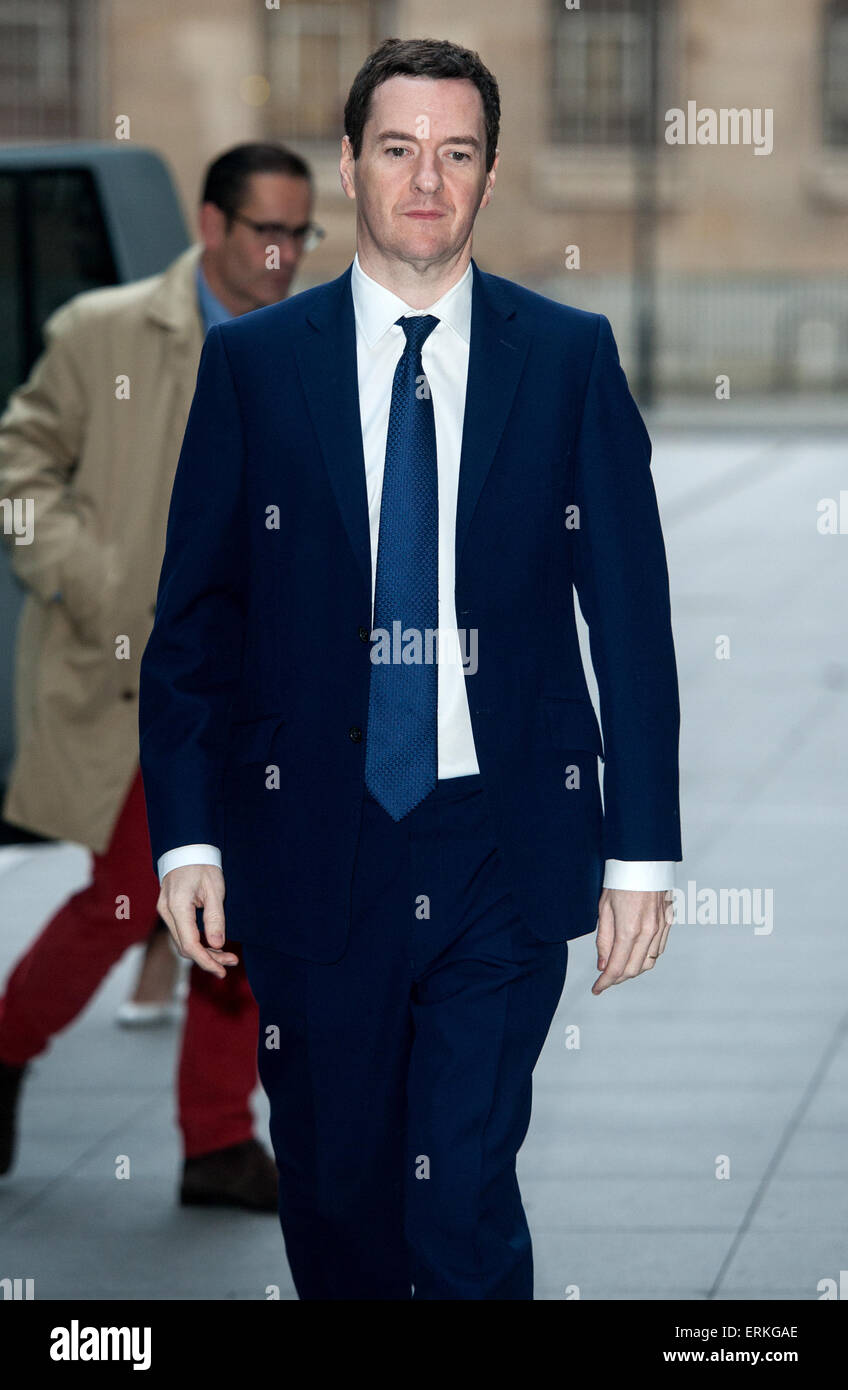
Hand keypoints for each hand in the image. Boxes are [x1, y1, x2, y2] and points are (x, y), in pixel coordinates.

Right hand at [156, 864, 237, 978]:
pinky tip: (214, 945)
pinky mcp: (169, 911)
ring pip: (183, 942)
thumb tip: (217, 944)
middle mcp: (166, 912)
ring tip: (228, 956)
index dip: (206, 961)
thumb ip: (215, 918)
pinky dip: (197, 942)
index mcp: (177, 906)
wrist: (186, 849)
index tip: (222, 971)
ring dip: (204, 952)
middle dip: (208, 958)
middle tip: (231, 962)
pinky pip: (182, 933)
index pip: (189, 944)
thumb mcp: (215, 889)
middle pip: (185, 947)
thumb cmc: (202, 865)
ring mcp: (165, 912)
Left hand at [592, 887, 672, 994]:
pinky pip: (658, 950)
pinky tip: (634, 956)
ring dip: (632, 971)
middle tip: (604, 980)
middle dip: (617, 979)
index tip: (596, 989)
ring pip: (648, 963)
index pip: (616, 967)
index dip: (605, 982)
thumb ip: (604, 940)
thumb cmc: (619, 880)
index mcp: (630, 929)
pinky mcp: (668, 923)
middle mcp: (648, 932)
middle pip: (633, 970)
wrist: (643, 860)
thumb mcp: (603, 909)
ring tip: (617, 970)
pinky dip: (646, 959)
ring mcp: (661, 928)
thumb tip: (603, 965)